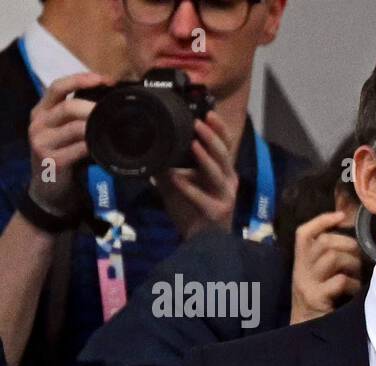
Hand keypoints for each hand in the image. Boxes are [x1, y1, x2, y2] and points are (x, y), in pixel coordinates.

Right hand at [26, 72, 104, 216]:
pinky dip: (96, 147)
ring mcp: (42, 142)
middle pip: (68, 106)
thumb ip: (79, 118)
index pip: (57, 87)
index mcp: (41, 112)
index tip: (105, 79)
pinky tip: (106, 148)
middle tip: (116, 111)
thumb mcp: (66, 134)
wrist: (50, 193)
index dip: (81, 80)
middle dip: (95, 107)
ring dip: (98, 128)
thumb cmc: (65, 158)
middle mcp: (38, 123)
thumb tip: (111, 103)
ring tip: (115, 130)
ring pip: (76, 127)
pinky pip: (80, 149)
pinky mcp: (52, 161)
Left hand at [157, 112, 237, 239]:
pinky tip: (176, 178)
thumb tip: (147, 146)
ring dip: (205, 158)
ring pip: (217, 173)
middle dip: (212, 137)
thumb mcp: (180, 184)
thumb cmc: (193, 211)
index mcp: (222, 172)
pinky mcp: (216, 212)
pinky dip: (188, 187)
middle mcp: (227, 181)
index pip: (225, 146)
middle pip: (224, 155)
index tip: (209, 112)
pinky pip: (202, 198)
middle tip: (199, 121)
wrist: (203, 242)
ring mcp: (224, 197)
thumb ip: (169, 166)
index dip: (219, 129)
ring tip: (193, 142)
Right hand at [290, 210, 362, 324]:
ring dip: (352, 263)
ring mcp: (307, 284)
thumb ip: (329, 261)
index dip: (322, 220)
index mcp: (300, 263)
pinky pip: (340, 281)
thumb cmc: (319, 305)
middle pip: (324, 242)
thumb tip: (353, 242)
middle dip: (347, 244)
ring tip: (358, 275)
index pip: (304, 233)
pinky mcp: (316, 298)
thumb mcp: (319, 279)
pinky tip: (356, 291)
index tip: (342, 216)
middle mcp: (300, 270)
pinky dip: (354, 284)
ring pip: (333, 257)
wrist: (306, 333)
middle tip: (358, 257)